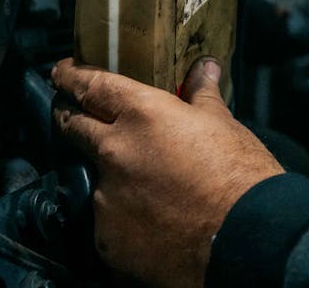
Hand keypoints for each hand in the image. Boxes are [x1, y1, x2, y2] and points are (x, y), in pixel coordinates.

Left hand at [52, 57, 284, 287]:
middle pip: (73, 127)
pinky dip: (124, 218)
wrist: (246, 237)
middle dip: (71, 117)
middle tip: (77, 113)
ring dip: (112, 177)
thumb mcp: (224, 125)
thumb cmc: (241, 177)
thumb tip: (204, 69)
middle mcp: (114, 152)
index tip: (62, 72)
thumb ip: (202, 95)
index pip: (91, 85)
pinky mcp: (107, 239)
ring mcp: (106, 198)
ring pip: (95, 179)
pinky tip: (153, 222)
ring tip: (148, 188)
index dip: (72, 76)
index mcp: (142, 115)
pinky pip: (108, 222)